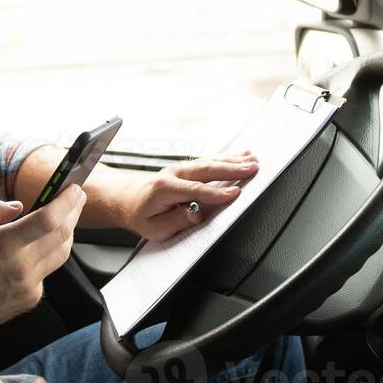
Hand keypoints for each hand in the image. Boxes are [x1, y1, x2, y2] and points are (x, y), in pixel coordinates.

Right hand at [0, 185, 85, 348]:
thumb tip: (19, 206)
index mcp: (3, 246)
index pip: (48, 220)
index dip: (66, 202)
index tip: (75, 188)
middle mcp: (22, 267)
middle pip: (63, 235)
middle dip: (74, 212)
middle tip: (76, 196)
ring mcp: (30, 285)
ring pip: (62, 253)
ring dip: (67, 232)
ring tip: (65, 217)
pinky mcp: (32, 297)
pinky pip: (48, 270)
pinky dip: (48, 255)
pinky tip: (36, 248)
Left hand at [124, 151, 259, 241]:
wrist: (128, 199)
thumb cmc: (142, 215)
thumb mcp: (154, 228)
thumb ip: (176, 221)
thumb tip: (195, 214)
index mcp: (165, 188)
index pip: (195, 190)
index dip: (215, 193)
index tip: (234, 194)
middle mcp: (174, 173)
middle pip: (207, 170)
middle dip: (232, 169)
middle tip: (252, 169)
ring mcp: (182, 168)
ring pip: (211, 162)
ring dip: (234, 161)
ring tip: (253, 160)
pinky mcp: (189, 168)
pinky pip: (210, 160)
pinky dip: (228, 157)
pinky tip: (243, 154)